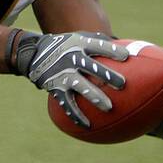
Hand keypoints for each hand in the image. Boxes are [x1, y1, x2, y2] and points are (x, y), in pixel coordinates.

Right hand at [12, 31, 127, 128]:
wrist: (33, 53)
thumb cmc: (65, 45)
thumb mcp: (78, 37)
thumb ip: (100, 41)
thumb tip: (130, 48)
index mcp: (79, 44)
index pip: (97, 45)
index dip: (111, 51)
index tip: (127, 57)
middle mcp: (70, 58)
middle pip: (91, 67)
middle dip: (106, 75)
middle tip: (122, 84)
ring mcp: (62, 74)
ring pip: (80, 86)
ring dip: (94, 96)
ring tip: (109, 108)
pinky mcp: (55, 87)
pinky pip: (66, 103)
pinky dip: (76, 115)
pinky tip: (87, 125)